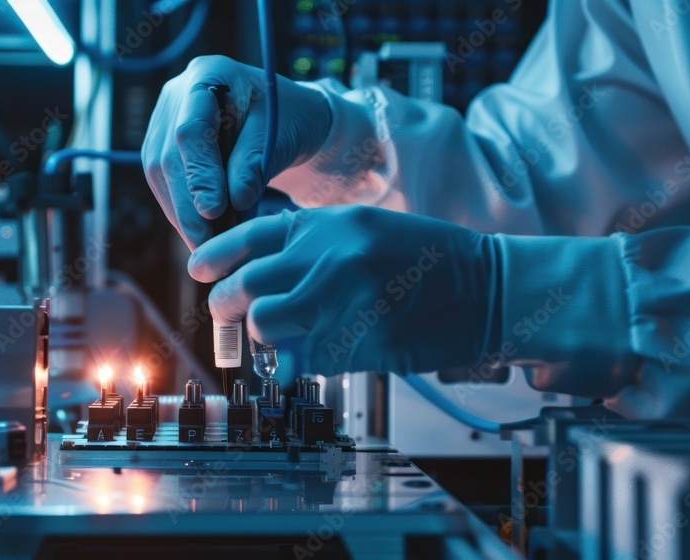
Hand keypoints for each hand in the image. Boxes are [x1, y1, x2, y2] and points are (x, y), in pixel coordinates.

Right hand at [142, 55, 331, 248]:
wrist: (287, 119)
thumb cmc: (291, 119)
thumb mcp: (282, 135)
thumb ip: (254, 164)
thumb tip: (233, 203)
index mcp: (208, 74)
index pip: (191, 130)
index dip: (199, 173)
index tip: (212, 211)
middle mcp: (177, 95)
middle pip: (168, 156)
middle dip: (187, 206)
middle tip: (207, 244)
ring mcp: (164, 120)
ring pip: (160, 175)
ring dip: (182, 215)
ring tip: (207, 245)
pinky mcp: (164, 147)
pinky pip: (165, 184)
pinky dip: (183, 212)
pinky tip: (201, 233)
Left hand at [187, 205, 498, 373]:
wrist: (490, 288)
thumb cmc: (429, 259)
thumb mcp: (365, 230)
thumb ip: (311, 247)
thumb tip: (259, 276)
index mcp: (329, 224)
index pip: (249, 236)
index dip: (214, 257)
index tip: (200, 271)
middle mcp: (331, 255)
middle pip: (245, 286)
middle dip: (225, 306)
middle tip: (229, 316)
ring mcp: (346, 299)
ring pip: (266, 324)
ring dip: (263, 338)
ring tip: (277, 340)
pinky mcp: (363, 341)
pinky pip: (307, 360)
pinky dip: (300, 366)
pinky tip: (312, 360)